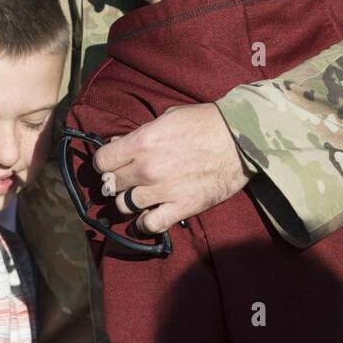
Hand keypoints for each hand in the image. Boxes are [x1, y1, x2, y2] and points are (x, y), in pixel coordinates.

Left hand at [92, 103, 251, 234]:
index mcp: (141, 142)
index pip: (102, 161)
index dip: (104, 163)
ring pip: (125, 206)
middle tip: (127, 179)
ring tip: (140, 196)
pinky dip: (145, 223)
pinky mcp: (181, 207)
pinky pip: (149, 224)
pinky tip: (149, 215)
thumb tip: (118, 143)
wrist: (240, 139)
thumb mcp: (167, 118)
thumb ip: (140, 133)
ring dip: (130, 201)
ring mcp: (162, 190)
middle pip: (112, 184)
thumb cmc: (205, 122)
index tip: (111, 164)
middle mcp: (146, 168)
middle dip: (117, 181)